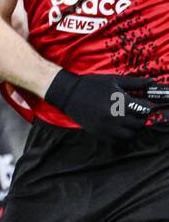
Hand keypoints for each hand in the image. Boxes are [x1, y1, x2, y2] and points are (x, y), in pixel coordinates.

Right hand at [43, 70, 163, 141]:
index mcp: (120, 102)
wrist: (68, 94)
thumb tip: (153, 82)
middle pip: (139, 123)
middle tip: (132, 112)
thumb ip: (135, 83)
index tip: (140, 104)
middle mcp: (115, 116)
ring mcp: (107, 127)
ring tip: (124, 120)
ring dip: (130, 128)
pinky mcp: (99, 134)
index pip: (145, 110)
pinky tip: (115, 126)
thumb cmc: (92, 85)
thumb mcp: (113, 80)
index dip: (144, 107)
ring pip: (130, 135)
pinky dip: (119, 135)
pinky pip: (117, 140)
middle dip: (138, 117)